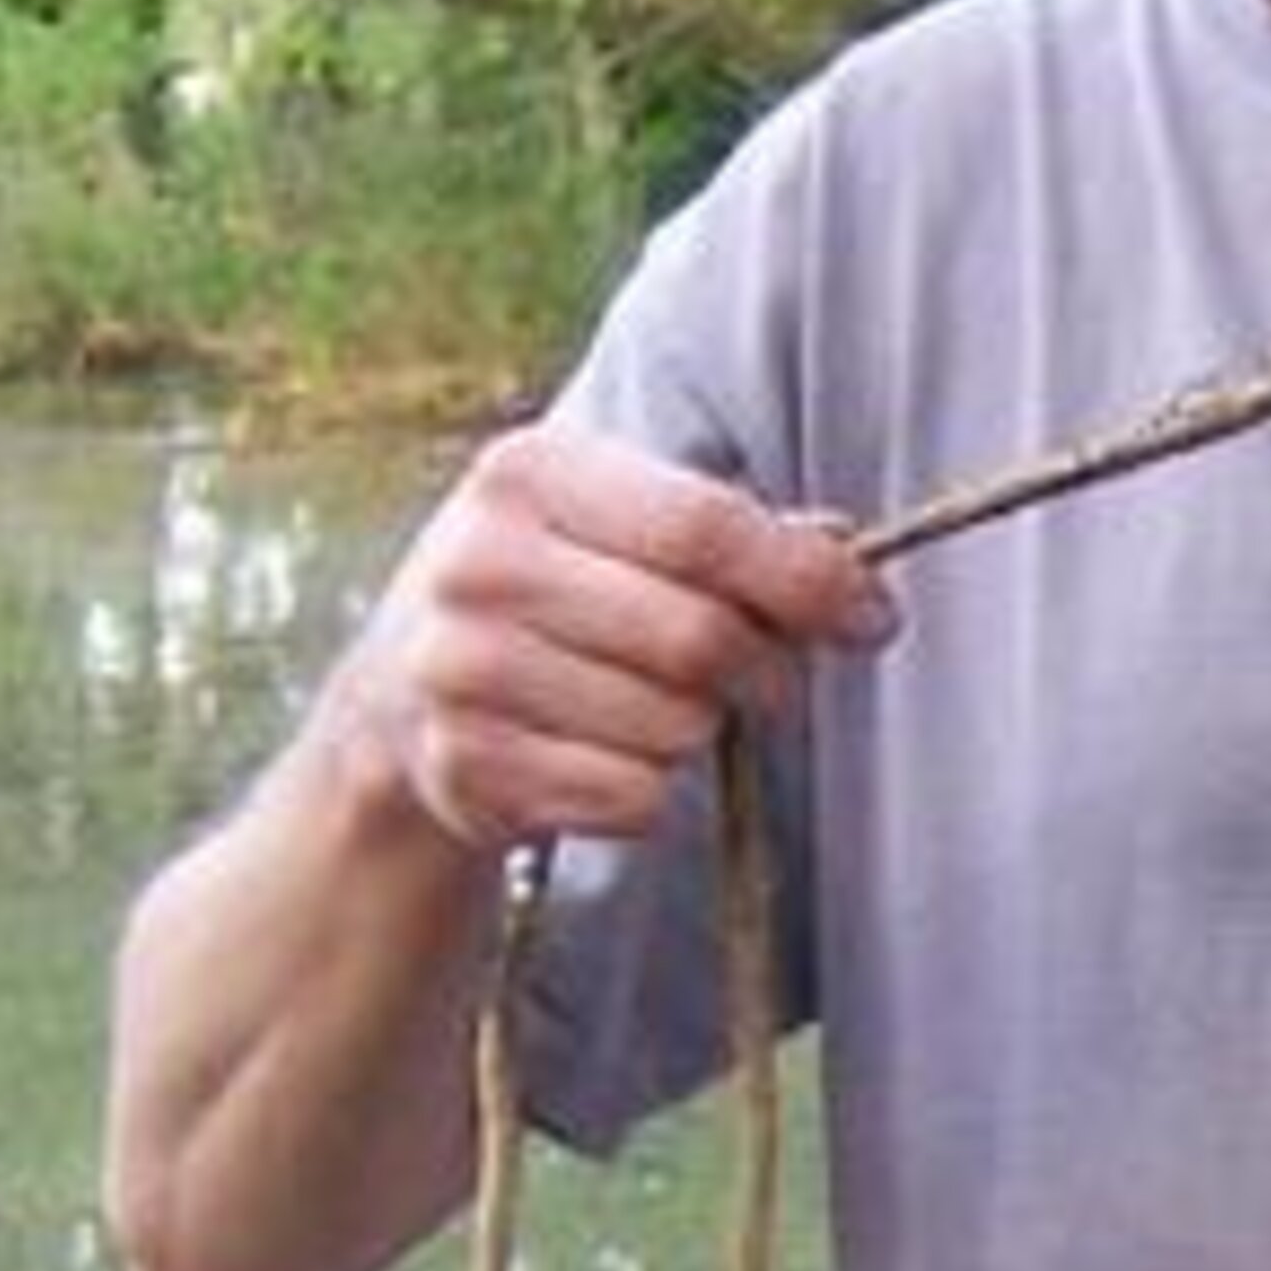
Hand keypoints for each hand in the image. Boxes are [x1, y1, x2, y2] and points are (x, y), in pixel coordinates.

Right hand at [330, 421, 900, 851]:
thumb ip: (734, 535)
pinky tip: (601, 758)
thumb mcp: (617, 530)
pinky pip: (632, 798)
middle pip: (701, 639)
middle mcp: (480, 561)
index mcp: (528, 472)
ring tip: (653, 711)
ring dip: (697, 735)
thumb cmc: (551, 600)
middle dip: (765, 673)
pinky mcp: (465, 766)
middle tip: (765, 682)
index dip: (808, 580)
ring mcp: (460, 669)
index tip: (870, 618)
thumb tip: (848, 557)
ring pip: (673, 729)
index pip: (706, 526)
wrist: (400, 702)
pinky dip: (648, 794)